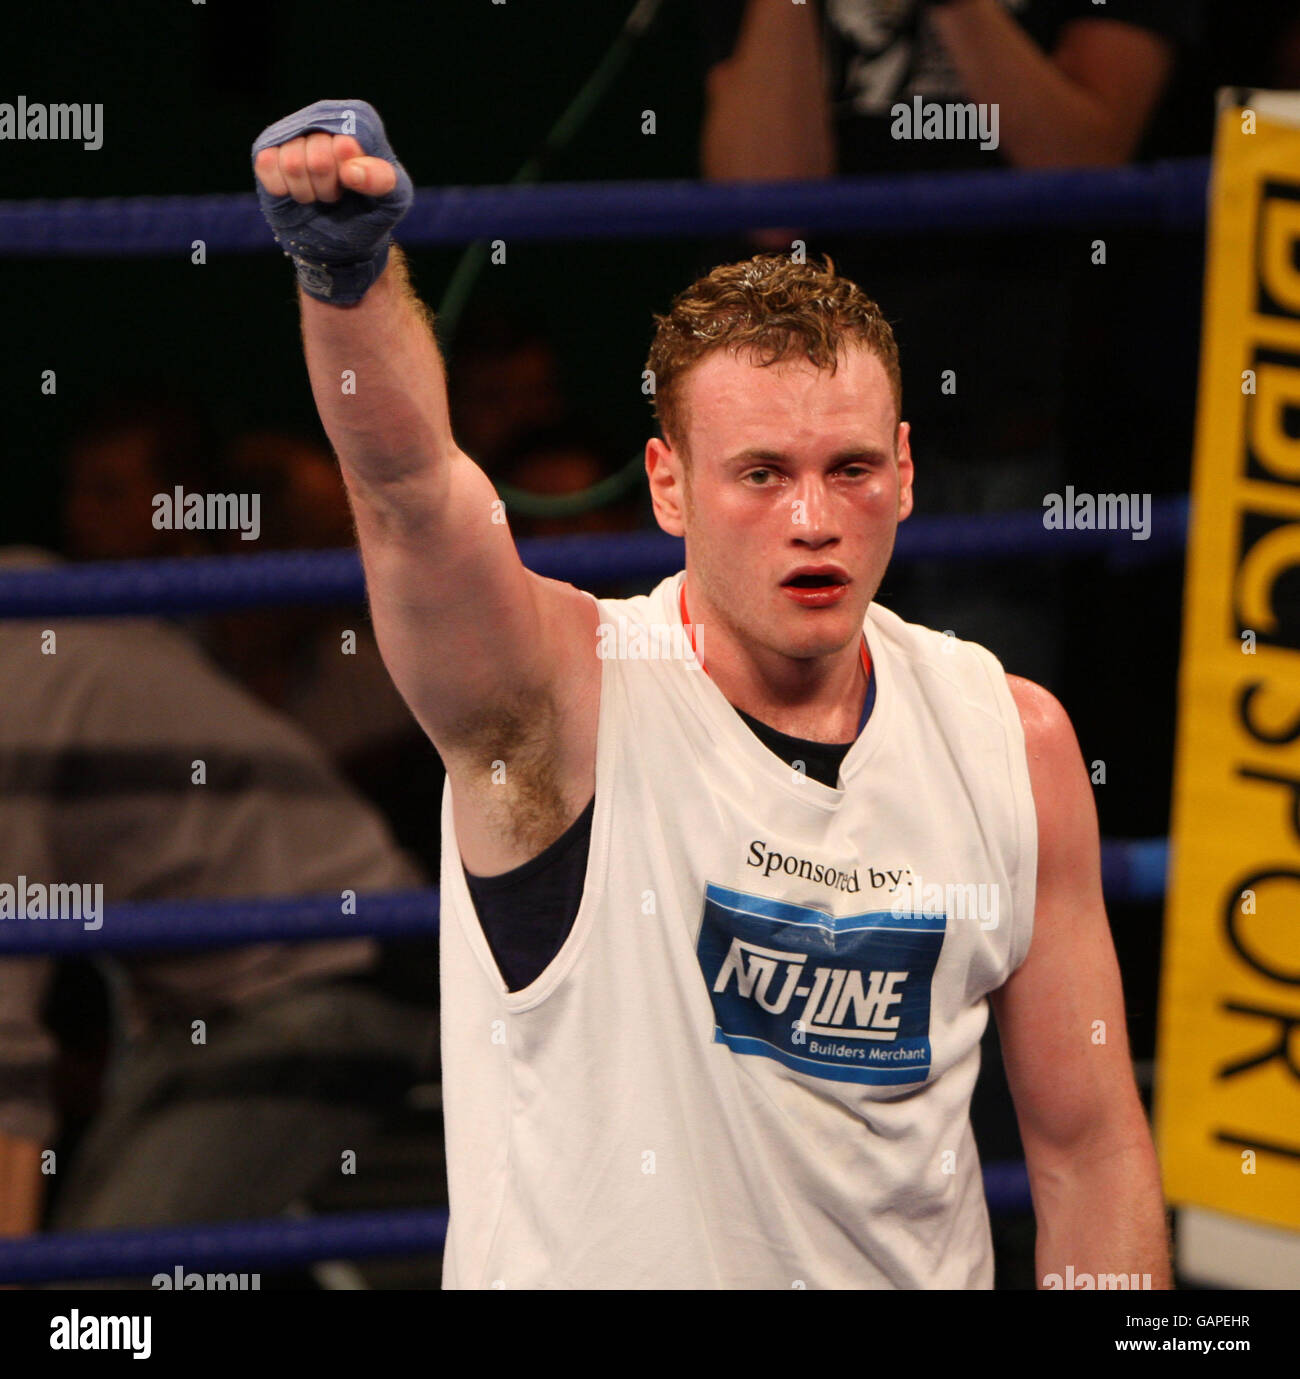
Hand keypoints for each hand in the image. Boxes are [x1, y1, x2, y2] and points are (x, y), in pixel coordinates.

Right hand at [251, 99, 413, 304]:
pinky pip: (267, 165)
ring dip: (308, 192)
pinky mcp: (267, 148)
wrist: (343, 236)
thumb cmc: (370, 211)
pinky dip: (283, 190)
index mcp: (358, 119)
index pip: (349, 143)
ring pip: (292, 163)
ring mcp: (292, 131)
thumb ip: (381, 179)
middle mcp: (322, 117)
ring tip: (318, 193)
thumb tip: (350, 170)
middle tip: (337, 193)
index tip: (356, 183)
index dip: (352, 174)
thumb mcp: (392, 198)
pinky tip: (296, 191)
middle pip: (319, 156)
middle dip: (329, 187)